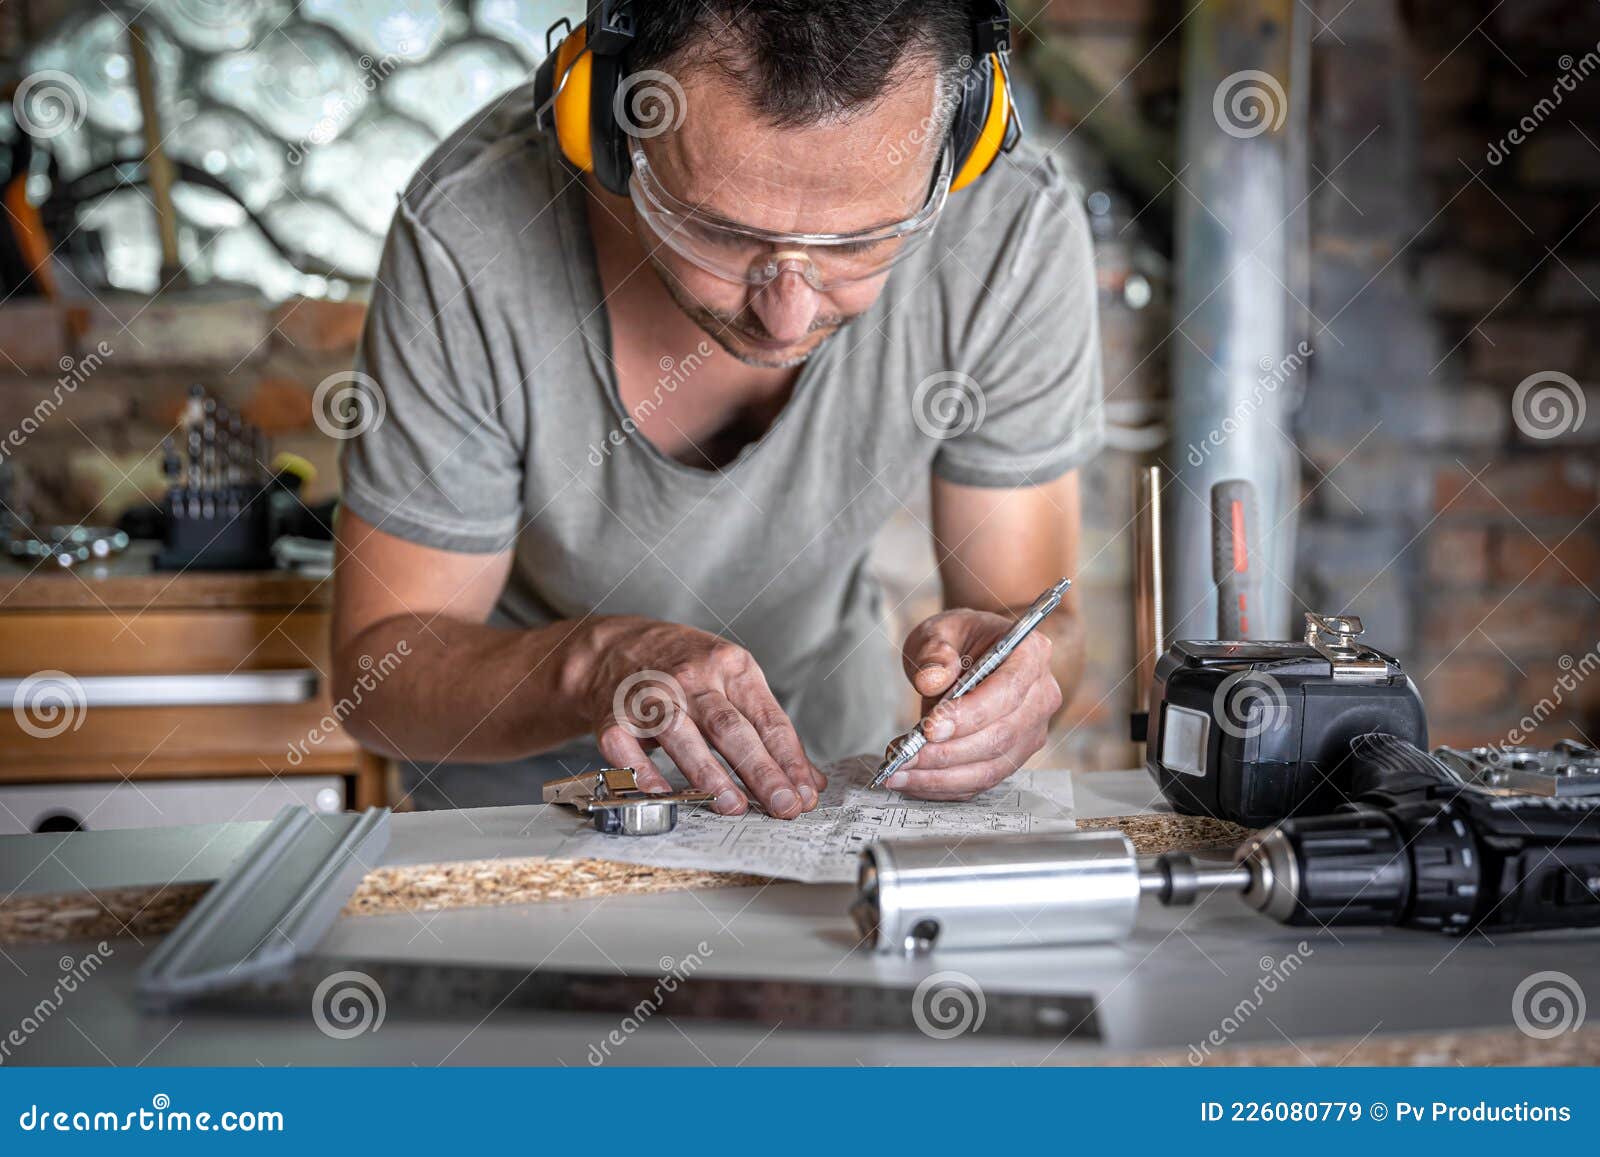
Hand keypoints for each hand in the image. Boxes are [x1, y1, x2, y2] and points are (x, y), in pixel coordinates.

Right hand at [576, 618, 824, 817]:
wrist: (614, 647)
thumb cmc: (684, 667)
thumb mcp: (732, 679)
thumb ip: (767, 726)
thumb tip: (809, 780)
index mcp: (731, 666)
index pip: (768, 719)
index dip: (789, 760)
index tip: (806, 794)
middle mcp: (693, 677)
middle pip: (731, 727)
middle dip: (760, 770)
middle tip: (783, 806)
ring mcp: (651, 695)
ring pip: (682, 734)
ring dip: (709, 772)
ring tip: (733, 806)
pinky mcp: (614, 716)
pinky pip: (626, 747)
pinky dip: (642, 772)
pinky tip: (664, 795)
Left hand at [888, 608, 1061, 799]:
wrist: (973, 653)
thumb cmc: (959, 639)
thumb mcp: (939, 630)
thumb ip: (933, 651)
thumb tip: (932, 680)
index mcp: (1031, 653)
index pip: (1007, 691)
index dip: (969, 715)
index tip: (930, 727)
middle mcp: (1041, 695)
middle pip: (1000, 736)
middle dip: (947, 753)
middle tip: (905, 756)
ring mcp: (1032, 730)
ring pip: (991, 767)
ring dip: (942, 776)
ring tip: (900, 771)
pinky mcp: (1015, 755)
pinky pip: (982, 780)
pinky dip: (946, 786)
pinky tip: (914, 780)